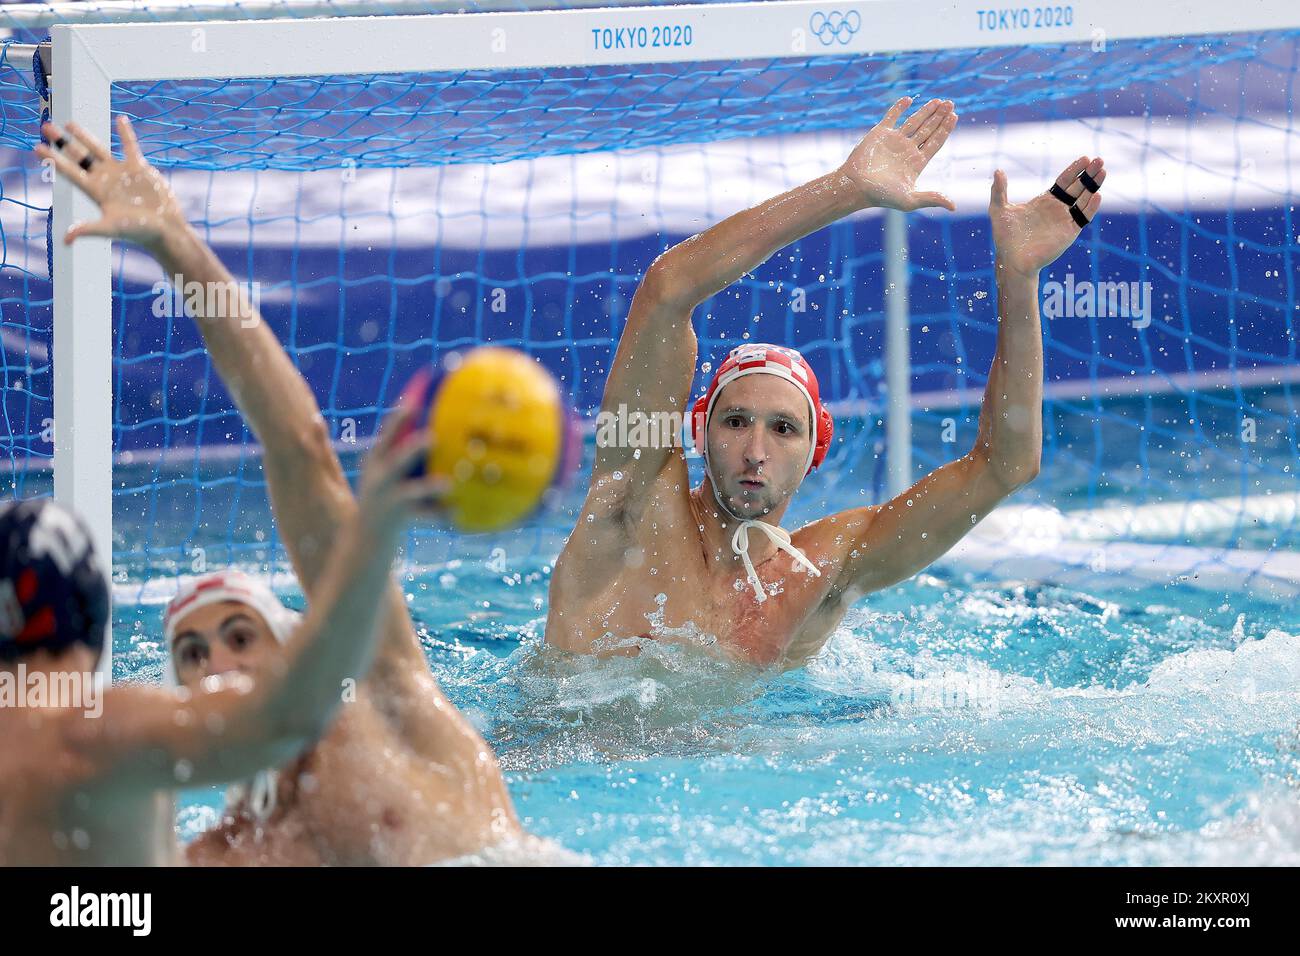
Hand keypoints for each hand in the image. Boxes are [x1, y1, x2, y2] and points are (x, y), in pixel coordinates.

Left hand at [35, 115, 188, 255]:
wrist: (165, 229)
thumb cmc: (139, 231)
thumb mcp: (111, 228)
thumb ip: (89, 229)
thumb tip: (66, 239)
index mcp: (96, 191)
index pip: (70, 171)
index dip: (53, 159)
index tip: (37, 147)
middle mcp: (105, 180)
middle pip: (78, 157)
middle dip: (62, 142)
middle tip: (46, 127)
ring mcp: (121, 173)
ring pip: (98, 149)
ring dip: (83, 136)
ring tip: (69, 123)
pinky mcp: (140, 168)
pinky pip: (131, 146)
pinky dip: (126, 134)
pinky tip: (120, 119)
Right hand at [356, 403, 445, 532]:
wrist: (365, 540)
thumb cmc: (385, 499)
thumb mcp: (385, 474)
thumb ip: (405, 454)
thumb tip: (435, 430)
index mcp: (377, 462)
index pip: (387, 434)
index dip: (400, 416)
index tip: (415, 398)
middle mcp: (379, 479)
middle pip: (396, 459)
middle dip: (412, 448)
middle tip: (432, 437)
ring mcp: (388, 500)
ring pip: (411, 492)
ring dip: (429, 487)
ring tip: (448, 483)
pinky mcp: (399, 520)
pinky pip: (424, 516)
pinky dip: (441, 514)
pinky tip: (458, 512)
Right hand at [839, 96, 957, 211]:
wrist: (855, 186)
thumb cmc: (881, 196)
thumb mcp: (909, 200)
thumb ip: (931, 199)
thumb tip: (953, 207)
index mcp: (916, 162)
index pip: (935, 142)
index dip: (945, 129)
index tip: (954, 116)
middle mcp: (907, 150)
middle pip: (928, 129)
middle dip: (940, 116)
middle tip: (951, 103)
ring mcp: (894, 140)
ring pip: (914, 121)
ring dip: (926, 110)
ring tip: (939, 100)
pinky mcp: (880, 133)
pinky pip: (891, 116)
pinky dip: (899, 107)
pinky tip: (909, 99)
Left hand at [990, 156, 1105, 278]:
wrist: (1012, 260)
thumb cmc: (1005, 237)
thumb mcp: (999, 210)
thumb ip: (999, 190)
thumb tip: (998, 171)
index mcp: (1045, 200)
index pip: (1064, 181)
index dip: (1074, 170)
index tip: (1085, 158)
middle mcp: (1058, 208)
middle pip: (1078, 187)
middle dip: (1089, 173)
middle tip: (1099, 160)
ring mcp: (1065, 220)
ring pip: (1084, 199)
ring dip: (1094, 186)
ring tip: (1102, 171)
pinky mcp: (1069, 232)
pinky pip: (1083, 217)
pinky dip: (1091, 207)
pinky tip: (1096, 195)